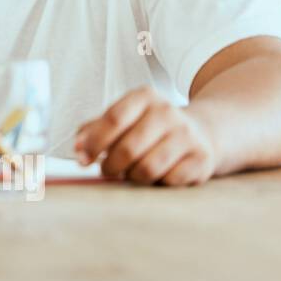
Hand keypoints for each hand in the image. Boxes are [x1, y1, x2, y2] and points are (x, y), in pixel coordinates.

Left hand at [74, 86, 217, 185]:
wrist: (203, 131)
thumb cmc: (150, 127)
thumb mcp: (124, 118)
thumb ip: (95, 129)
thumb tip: (78, 147)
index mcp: (144, 97)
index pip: (113, 119)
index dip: (93, 143)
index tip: (82, 158)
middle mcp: (167, 112)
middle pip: (128, 148)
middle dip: (110, 166)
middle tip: (107, 170)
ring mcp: (187, 135)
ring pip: (147, 168)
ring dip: (132, 177)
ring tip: (130, 172)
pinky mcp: (201, 158)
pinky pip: (168, 181)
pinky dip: (156, 183)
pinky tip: (156, 175)